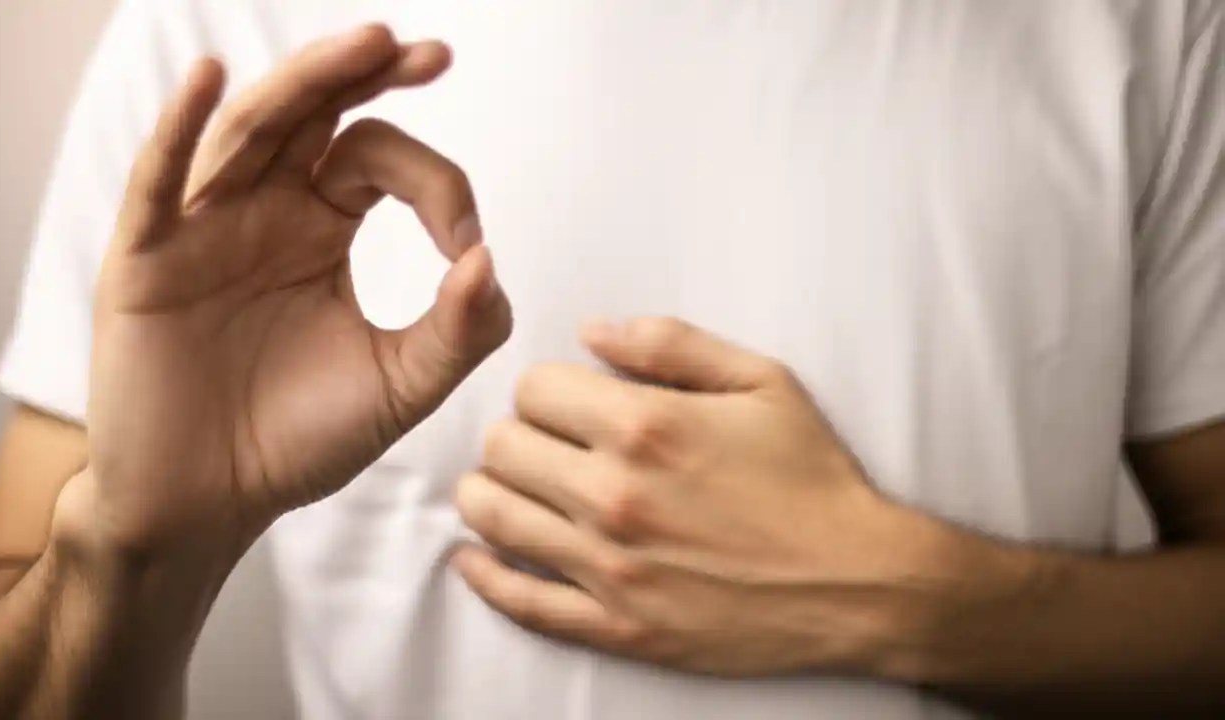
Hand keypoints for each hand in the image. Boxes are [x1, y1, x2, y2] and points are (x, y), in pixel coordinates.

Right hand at [79, 26, 511, 556]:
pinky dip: (178, 131)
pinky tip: (210, 80)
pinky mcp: (146, 263)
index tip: (466, 242)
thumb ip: (457, 331)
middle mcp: (264, 213)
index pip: (379, 163)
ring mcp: (202, 230)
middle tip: (427, 52)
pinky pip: (158, 186)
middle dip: (367, 77)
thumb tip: (489, 259)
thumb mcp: (400, 387)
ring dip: (304, 84)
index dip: (436, 185)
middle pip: (313, 118)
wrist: (210, 505)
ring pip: (251, 134)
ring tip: (366, 44)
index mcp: (322, 230)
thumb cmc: (297, 441)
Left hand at [453, 318, 949, 676]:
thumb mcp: (762, 381)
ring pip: (491, 515)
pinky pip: (519, 602)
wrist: (859, 583)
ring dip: (492, 493)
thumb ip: (670, 343)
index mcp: (646, 426)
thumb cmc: (813, 477)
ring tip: (513, 487)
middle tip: (545, 444)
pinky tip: (475, 556)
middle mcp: (614, 495)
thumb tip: (592, 331)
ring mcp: (609, 566)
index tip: (567, 401)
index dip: (547, 388)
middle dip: (517, 435)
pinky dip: (484, 576)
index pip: (533, 388)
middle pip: (501, 447)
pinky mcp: (615, 625)